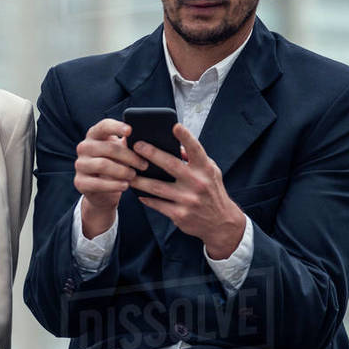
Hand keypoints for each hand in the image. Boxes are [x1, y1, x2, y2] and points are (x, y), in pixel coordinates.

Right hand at [74, 118, 147, 236]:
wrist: (103, 191)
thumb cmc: (117, 165)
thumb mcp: (123, 153)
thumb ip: (130, 144)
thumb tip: (149, 139)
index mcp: (95, 135)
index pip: (103, 126)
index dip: (117, 127)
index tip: (130, 131)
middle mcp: (84, 147)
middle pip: (108, 148)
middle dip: (129, 156)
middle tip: (144, 164)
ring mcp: (80, 164)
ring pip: (102, 165)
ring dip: (122, 171)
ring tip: (134, 176)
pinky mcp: (79, 182)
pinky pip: (97, 183)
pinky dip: (114, 185)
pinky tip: (125, 186)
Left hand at [130, 123, 246, 258]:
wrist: (221, 223)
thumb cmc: (212, 191)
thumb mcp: (210, 172)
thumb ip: (195, 159)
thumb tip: (174, 146)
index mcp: (205, 169)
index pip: (196, 150)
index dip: (186, 137)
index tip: (175, 126)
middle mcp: (198, 183)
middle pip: (171, 165)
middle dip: (152, 154)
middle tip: (136, 146)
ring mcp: (188, 200)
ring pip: (157, 187)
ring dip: (140, 180)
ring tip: (127, 172)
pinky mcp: (180, 214)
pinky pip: (157, 204)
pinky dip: (146, 198)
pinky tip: (136, 193)